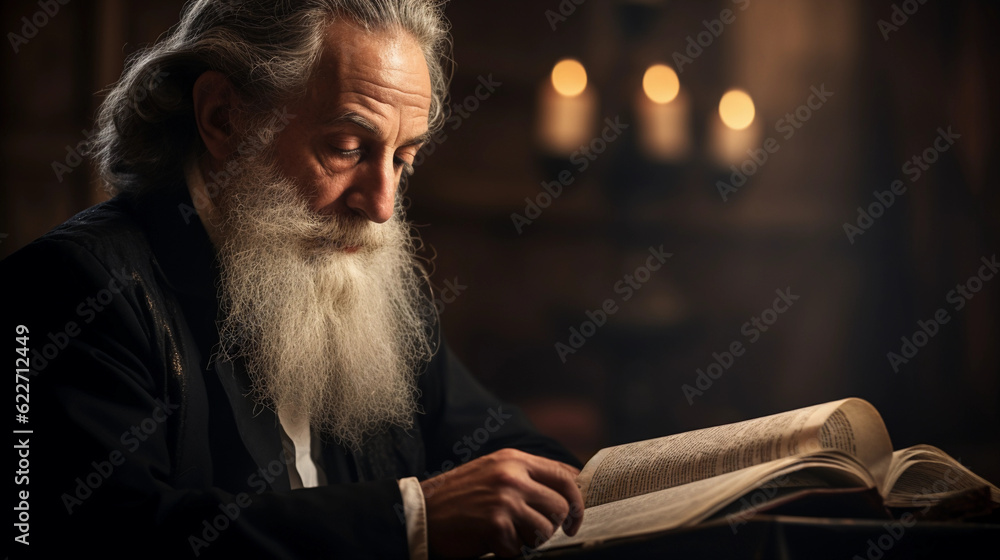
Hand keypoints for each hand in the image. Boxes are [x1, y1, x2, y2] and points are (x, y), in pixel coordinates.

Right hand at [420, 448, 583, 557]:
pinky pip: (520, 548)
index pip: (564, 475)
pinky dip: (508, 552)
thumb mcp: (493, 472)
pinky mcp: (496, 525)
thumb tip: (570, 484)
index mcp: (513, 460)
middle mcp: (512, 476)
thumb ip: (527, 476)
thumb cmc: (460, 497)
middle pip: (561, 505)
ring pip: (546, 529)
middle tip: (540, 533)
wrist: (422, 513)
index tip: (575, 517)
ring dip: (531, 540)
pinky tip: (490, 542)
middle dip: (555, 525)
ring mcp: (505, 500)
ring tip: (509, 535)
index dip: (577, 499)